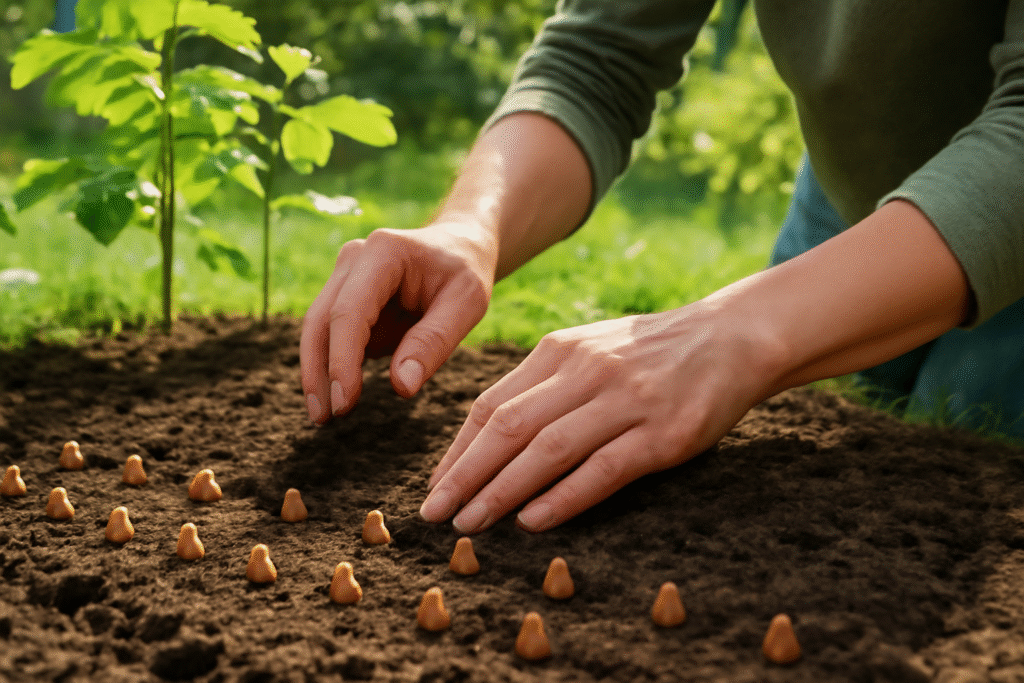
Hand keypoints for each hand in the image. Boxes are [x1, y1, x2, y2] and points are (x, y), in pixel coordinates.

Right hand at [300, 222, 495, 422]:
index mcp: (383, 252)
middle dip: (319, 372)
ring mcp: (345, 275)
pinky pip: (332, 335)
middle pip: (322, 320)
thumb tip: (401, 386)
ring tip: (324, 416)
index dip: (342, 360)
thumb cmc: (467, 271)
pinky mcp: (345, 295)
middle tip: (324, 418)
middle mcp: (354, 258)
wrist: (461, 245)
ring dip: (318, 373)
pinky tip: (339, 397)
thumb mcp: (467, 304)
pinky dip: (333, 366)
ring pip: (318, 328)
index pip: (350, 312)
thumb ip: (434, 342)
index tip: (344, 402)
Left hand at [419, 302, 779, 533]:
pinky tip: (533, 522)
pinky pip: (601, 470)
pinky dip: (562, 498)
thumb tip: (488, 438)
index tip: (435, 485)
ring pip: (546, 450)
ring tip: (469, 525)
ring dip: (501, 492)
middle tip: (434, 514)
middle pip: (508, 428)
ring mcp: (625, 401)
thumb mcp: (589, 349)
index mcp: (559, 350)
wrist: (731, 337)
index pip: (492, 405)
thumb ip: (543, 384)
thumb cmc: (649, 353)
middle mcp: (585, 371)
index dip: (458, 450)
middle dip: (464, 475)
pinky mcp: (662, 434)